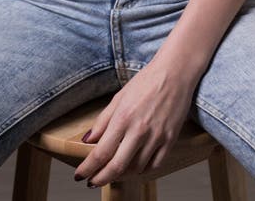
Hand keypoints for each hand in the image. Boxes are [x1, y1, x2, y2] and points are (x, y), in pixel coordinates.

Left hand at [74, 59, 195, 187]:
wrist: (175, 72)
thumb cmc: (146, 81)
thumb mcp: (119, 97)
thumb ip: (103, 120)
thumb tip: (88, 140)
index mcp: (123, 117)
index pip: (101, 152)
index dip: (88, 168)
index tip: (80, 175)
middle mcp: (139, 130)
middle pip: (117, 166)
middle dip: (101, 178)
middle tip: (92, 182)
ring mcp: (156, 136)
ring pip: (136, 169)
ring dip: (121, 175)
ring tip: (113, 172)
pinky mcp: (170, 139)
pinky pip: (155, 165)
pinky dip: (143, 170)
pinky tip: (135, 167)